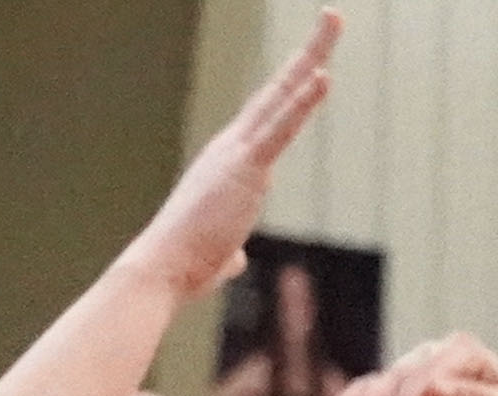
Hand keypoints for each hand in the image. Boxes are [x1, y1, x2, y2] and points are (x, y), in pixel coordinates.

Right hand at [118, 10, 338, 299]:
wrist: (162, 267)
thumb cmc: (185, 265)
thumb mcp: (217, 255)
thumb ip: (229, 251)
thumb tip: (233, 261)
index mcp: (229, 162)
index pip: (268, 116)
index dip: (293, 87)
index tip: (314, 61)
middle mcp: (233, 146)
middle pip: (278, 90)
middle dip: (309, 52)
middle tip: (333, 16)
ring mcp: (239, 152)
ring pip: (283, 96)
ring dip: (312, 56)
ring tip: (334, 19)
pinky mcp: (248, 169)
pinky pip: (281, 128)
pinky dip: (303, 101)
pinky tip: (323, 74)